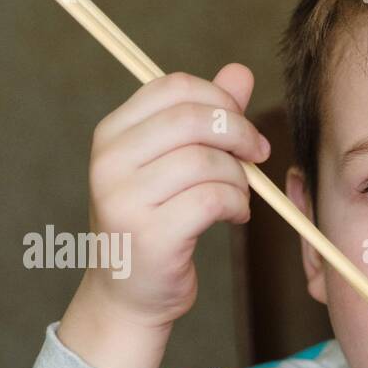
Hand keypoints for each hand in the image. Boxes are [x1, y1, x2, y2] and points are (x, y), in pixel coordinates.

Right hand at [59, 63, 269, 367]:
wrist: (129, 295)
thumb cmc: (155, 225)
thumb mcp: (173, 164)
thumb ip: (205, 118)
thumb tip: (240, 72)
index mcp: (112, 134)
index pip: (174, 88)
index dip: (220, 100)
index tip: (243, 128)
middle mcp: (110, 161)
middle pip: (194, 119)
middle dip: (239, 134)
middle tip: (258, 156)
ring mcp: (126, 199)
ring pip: (208, 161)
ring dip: (239, 178)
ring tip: (240, 197)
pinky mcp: (152, 235)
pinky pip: (214, 199)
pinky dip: (237, 205)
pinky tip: (235, 216)